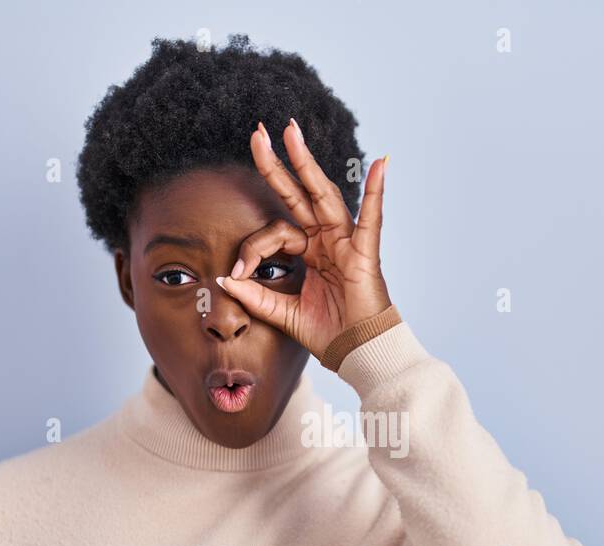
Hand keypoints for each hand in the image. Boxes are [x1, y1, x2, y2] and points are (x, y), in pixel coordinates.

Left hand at [214, 118, 391, 358]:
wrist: (356, 354)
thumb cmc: (328, 333)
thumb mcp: (282, 313)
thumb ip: (255, 296)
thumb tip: (223, 281)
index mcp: (311, 251)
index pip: (275, 233)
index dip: (252, 250)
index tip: (235, 274)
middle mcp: (328, 240)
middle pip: (298, 194)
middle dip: (278, 163)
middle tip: (258, 132)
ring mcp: (346, 243)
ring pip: (323, 195)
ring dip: (307, 163)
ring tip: (291, 133)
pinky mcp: (364, 254)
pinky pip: (370, 219)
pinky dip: (376, 192)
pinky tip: (380, 163)